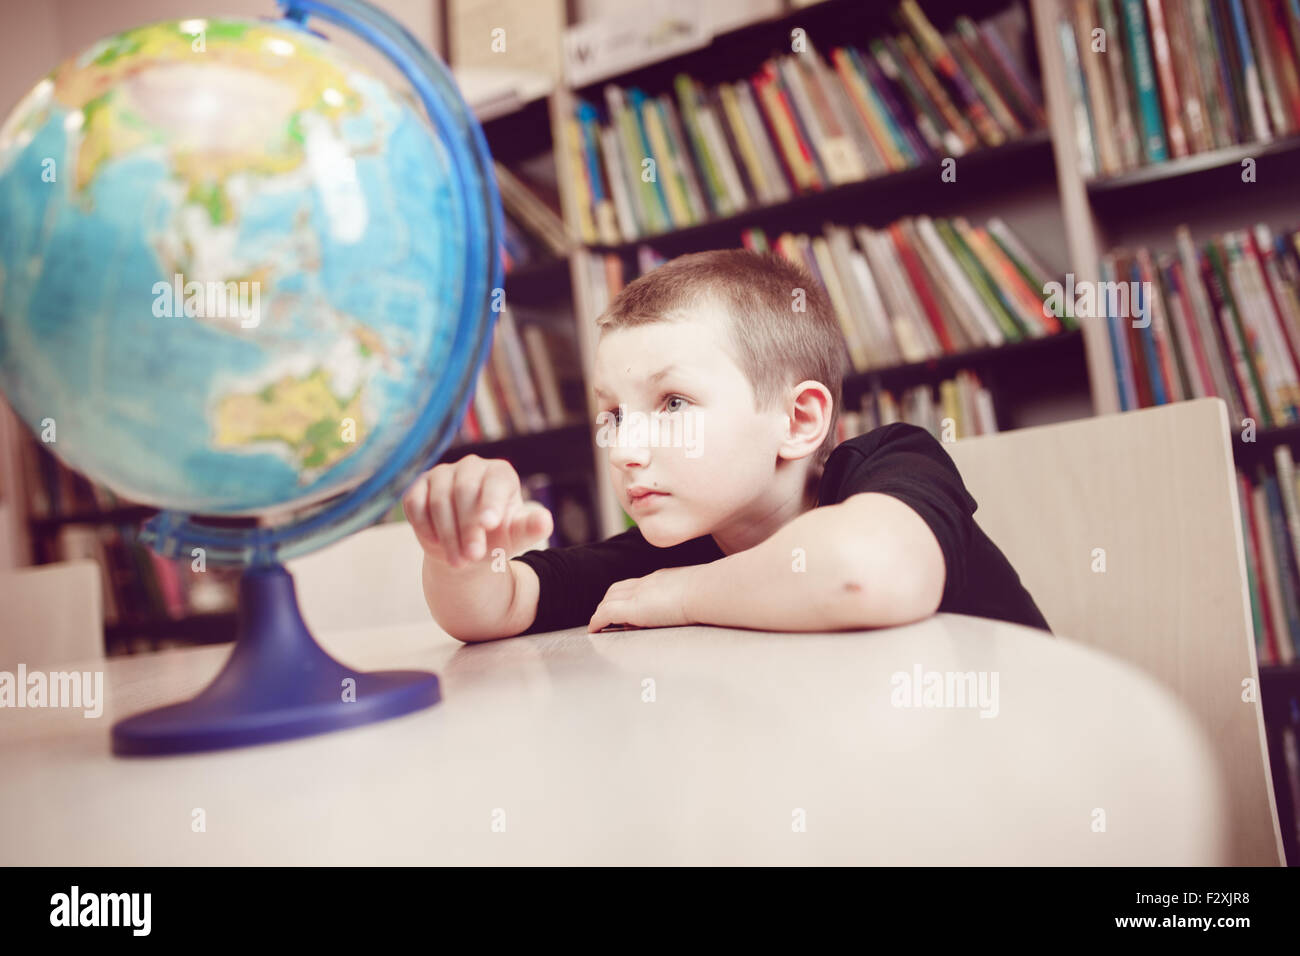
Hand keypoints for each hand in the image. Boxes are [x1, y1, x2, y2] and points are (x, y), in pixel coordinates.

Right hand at [402, 454, 553, 569]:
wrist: (465, 549)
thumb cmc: (496, 538)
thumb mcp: (516, 537)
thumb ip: (531, 528)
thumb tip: (545, 521)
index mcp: (500, 473)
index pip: (494, 484)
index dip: (491, 503)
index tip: (489, 524)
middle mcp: (471, 466)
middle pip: (464, 493)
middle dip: (468, 528)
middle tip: (472, 556)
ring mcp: (442, 473)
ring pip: (439, 501)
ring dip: (447, 535)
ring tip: (459, 560)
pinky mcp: (417, 486)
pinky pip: (415, 504)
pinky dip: (424, 526)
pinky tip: (436, 542)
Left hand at [587, 566, 698, 632]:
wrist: (708, 590)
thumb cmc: (712, 593)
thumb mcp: (701, 592)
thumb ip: (695, 598)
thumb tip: (703, 606)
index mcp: (664, 578)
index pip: (638, 584)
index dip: (628, 593)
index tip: (627, 604)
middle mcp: (648, 583)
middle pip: (618, 589)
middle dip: (609, 601)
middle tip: (605, 616)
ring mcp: (639, 594)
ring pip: (609, 600)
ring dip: (602, 612)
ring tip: (598, 625)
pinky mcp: (633, 608)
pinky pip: (606, 614)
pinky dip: (597, 621)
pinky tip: (594, 630)